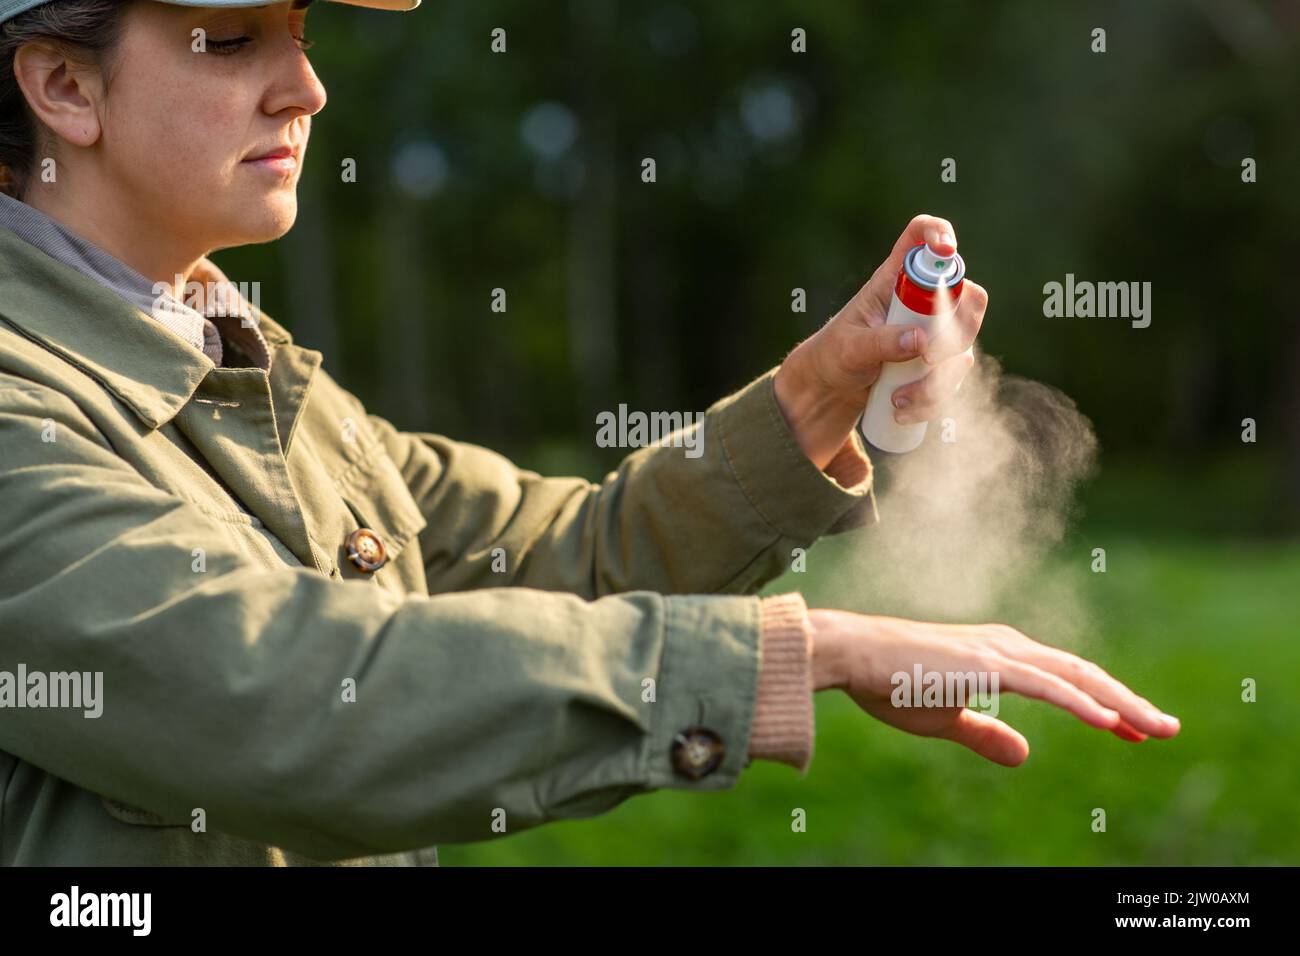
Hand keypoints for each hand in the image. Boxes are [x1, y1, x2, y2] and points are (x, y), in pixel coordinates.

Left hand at [773, 214, 988, 468]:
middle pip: (967, 296)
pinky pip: (954, 377)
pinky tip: (903, 410)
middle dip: (955, 332)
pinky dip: (933, 398)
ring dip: (937, 379)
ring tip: (898, 398)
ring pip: (964, 344)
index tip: (946, 249)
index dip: (938, 234)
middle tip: (927, 358)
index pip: (920, 238)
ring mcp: (935, 331)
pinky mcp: (940, 361)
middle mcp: (922, 300)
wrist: (832, 389)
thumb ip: (880, 342)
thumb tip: (920, 341)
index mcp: (894, 280)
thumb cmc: (835, 355)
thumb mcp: (849, 348)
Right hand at [808, 608, 1180, 765]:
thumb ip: (984, 734)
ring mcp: (999, 652)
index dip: (1104, 704)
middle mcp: (1007, 646)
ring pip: (1076, 676)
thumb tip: (1025, 754)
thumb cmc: (887, 683)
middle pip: (1083, 674)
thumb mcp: (943, 719)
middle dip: (1129, 703)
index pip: (1065, 680)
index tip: (1134, 729)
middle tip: (1168, 729)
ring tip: (1156, 727)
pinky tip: (1110, 721)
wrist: (850, 654)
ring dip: (1120, 702)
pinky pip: (1046, 686)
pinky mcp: (986, 663)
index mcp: (998, 655)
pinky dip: (1081, 702)